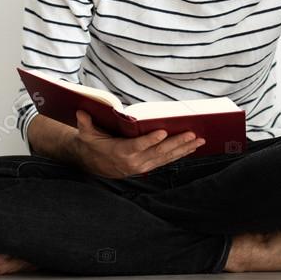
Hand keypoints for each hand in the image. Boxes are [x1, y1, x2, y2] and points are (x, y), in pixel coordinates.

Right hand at [71, 109, 204, 178]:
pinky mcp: (148, 167)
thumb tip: (80, 112)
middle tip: (193, 134)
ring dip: (184, 149)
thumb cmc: (93, 145)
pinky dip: (180, 154)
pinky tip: (192, 147)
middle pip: (158, 152)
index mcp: (121, 152)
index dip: (150, 140)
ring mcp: (143, 166)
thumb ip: (86, 124)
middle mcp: (135, 162)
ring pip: (166, 158)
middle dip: (177, 143)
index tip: (162, 131)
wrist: (94, 165)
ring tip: (200, 140)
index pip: (138, 146)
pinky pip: (167, 161)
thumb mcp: (87, 135)